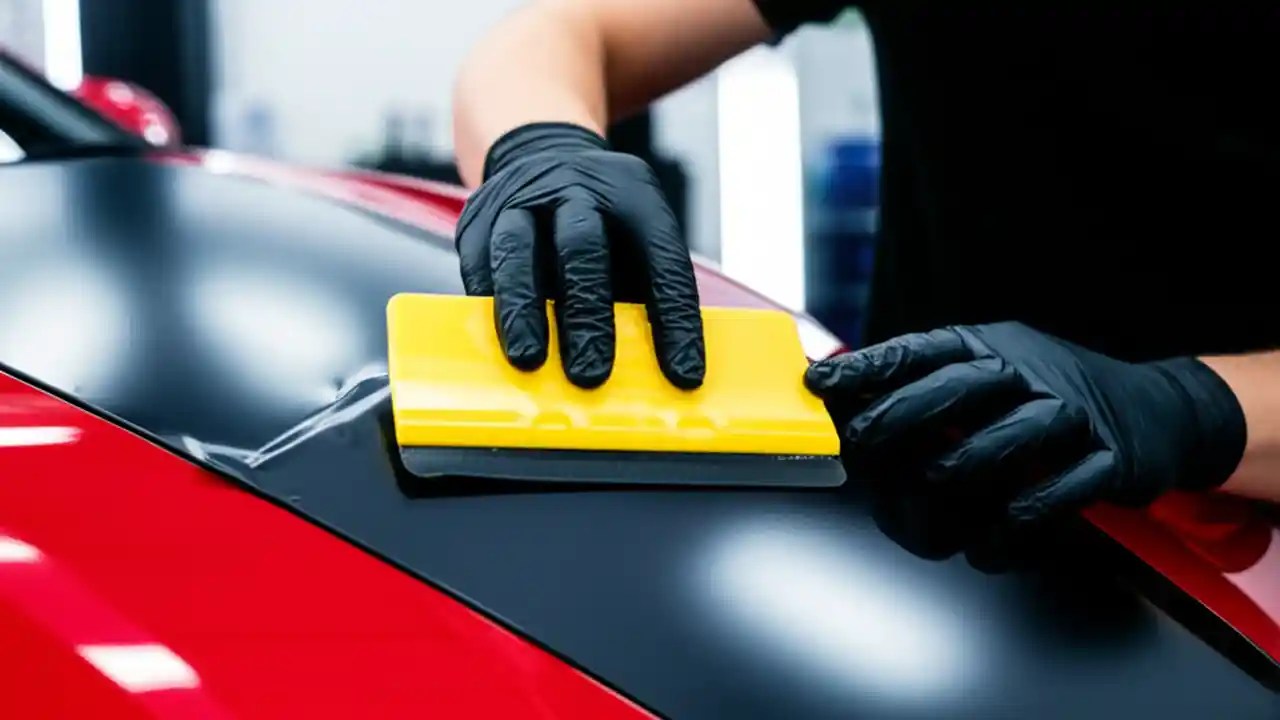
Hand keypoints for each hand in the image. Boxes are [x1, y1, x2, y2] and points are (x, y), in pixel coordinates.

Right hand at [456, 122, 704, 388]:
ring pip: (519, 251)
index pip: (663, 262)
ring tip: (530, 360)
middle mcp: (578, 188)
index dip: (676, 322)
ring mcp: (523, 198)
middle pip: (584, 249)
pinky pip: (479, 261)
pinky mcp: (479, 217)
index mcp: (635, 195)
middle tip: (592, 374)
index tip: (683, 375)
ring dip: (524, 310)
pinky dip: (489, 304)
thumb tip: (658, 374)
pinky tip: (495, 340)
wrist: (541, 154)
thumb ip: (646, 291)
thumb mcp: (636, 237)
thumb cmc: (603, 224)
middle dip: (588, 316)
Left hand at [805, 322, 1246, 531]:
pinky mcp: (1105, 459)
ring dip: (949, 484)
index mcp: (989, 346)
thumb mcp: (991, 367)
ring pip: (996, 447)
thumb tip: (838, 393)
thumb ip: (924, 380)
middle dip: (895, 420)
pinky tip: (983, 548)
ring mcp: (1069, 413)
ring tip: (926, 508)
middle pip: (950, 390)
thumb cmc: (1049, 394)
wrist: (1157, 411)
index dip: (866, 367)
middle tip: (860, 447)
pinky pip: (1049, 499)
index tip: (818, 383)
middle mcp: (1028, 371)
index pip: (919, 349)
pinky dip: (1007, 531)